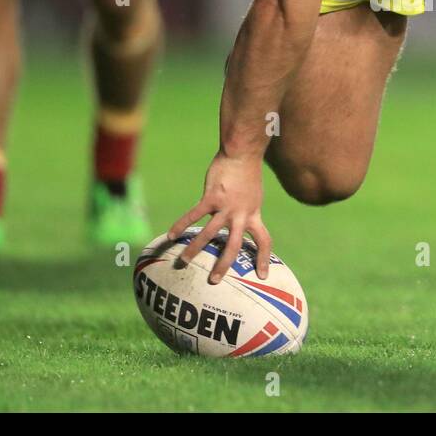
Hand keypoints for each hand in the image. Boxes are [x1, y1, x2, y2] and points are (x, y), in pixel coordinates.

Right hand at [168, 150, 270, 282]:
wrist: (242, 154)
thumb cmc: (247, 173)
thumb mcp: (254, 197)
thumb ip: (246, 212)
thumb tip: (238, 224)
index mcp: (253, 215)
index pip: (264, 241)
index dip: (263, 258)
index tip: (262, 276)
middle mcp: (241, 215)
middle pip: (234, 246)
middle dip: (223, 264)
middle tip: (214, 281)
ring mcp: (226, 206)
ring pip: (210, 233)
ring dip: (195, 248)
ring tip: (183, 261)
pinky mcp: (211, 197)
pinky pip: (193, 215)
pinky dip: (181, 225)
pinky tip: (171, 235)